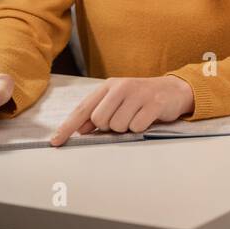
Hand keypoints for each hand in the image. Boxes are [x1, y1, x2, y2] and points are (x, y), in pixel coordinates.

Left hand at [49, 75, 194, 146]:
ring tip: (136, 116)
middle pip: (100, 120)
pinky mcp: (153, 104)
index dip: (67, 126)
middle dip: (109, 126)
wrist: (174, 90)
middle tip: (122, 119)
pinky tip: (146, 118)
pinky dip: (140, 128)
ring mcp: (138, 95)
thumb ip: (98, 112)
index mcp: (109, 86)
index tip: (56, 141)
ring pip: (118, 126)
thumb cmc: (141, 97)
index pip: (83, 108)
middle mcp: (121, 87)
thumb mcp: (117, 100)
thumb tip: (80, 129)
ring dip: (126, 128)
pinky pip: (136, 127)